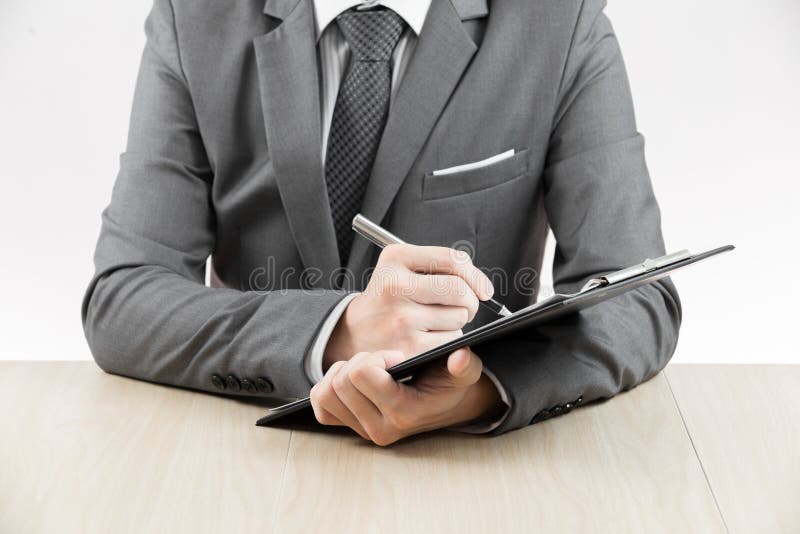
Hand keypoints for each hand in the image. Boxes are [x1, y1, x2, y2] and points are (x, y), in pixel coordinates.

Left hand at [310, 348, 503, 445]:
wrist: (446, 406)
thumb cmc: (450, 384)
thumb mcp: (465, 373)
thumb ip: (465, 365)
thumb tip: (460, 356)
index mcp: (404, 413)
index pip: (362, 375)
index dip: (376, 356)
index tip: (396, 357)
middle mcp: (380, 428)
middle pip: (340, 382)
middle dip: (358, 361)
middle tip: (381, 361)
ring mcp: (363, 431)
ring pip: (325, 393)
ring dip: (341, 372)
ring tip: (366, 368)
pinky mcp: (350, 428)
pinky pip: (321, 407)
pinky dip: (329, 388)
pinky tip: (351, 381)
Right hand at [324, 244, 494, 368]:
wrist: (353, 332)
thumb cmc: (389, 298)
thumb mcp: (402, 268)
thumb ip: (442, 267)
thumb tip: (483, 289)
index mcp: (396, 258)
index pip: (453, 259)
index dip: (476, 275)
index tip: (483, 289)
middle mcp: (395, 286)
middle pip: (460, 290)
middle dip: (470, 301)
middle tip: (462, 306)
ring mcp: (401, 318)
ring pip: (458, 317)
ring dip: (455, 322)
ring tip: (432, 321)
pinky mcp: (409, 346)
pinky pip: (450, 341)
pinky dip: (447, 341)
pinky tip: (426, 337)